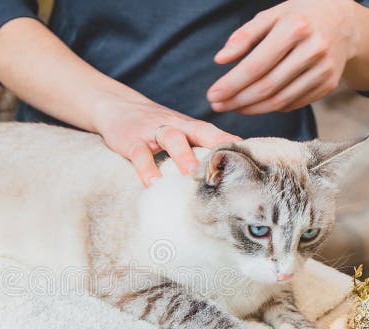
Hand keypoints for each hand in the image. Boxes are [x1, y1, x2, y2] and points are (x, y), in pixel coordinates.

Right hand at [91, 95, 238, 186]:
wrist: (114, 105)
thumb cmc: (153, 127)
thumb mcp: (177, 132)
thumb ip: (195, 150)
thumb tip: (222, 177)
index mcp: (190, 126)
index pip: (215, 132)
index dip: (233, 143)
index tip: (254, 157)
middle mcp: (176, 125)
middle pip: (200, 131)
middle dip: (216, 145)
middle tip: (229, 166)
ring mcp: (153, 131)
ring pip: (172, 138)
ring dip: (184, 155)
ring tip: (191, 176)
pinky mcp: (130, 140)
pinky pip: (140, 154)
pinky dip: (146, 169)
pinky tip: (152, 184)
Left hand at [207, 0, 360, 113]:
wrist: (344, 21)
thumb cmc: (299, 16)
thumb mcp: (272, 15)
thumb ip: (244, 36)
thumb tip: (220, 59)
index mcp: (296, 27)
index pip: (256, 65)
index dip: (231, 85)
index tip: (212, 95)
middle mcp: (313, 49)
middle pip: (267, 87)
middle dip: (237, 101)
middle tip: (217, 106)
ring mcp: (324, 70)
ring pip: (280, 101)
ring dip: (251, 109)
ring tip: (232, 107)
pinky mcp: (328, 85)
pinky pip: (293, 104)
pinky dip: (270, 108)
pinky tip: (255, 104)